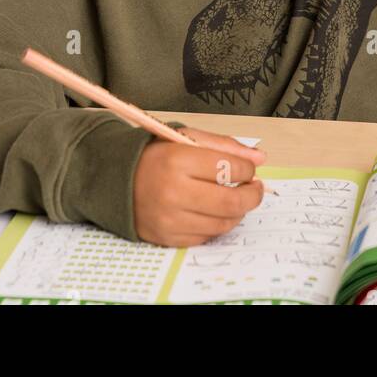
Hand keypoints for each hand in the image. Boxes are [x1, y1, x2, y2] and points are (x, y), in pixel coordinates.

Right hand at [134, 127, 265, 247]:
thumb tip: (260, 158)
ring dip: (237, 212)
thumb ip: (224, 146)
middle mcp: (173, 192)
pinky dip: (216, 225)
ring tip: (234, 199)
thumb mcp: (186, 138)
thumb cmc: (155, 156)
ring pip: (223, 223)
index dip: (247, 169)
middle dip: (253, 195)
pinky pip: (206, 237)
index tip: (248, 169)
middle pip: (232, 201)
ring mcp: (170, 219)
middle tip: (255, 189)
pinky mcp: (168, 238)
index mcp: (178, 160)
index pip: (229, 168)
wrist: (116, 180)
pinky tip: (212, 211)